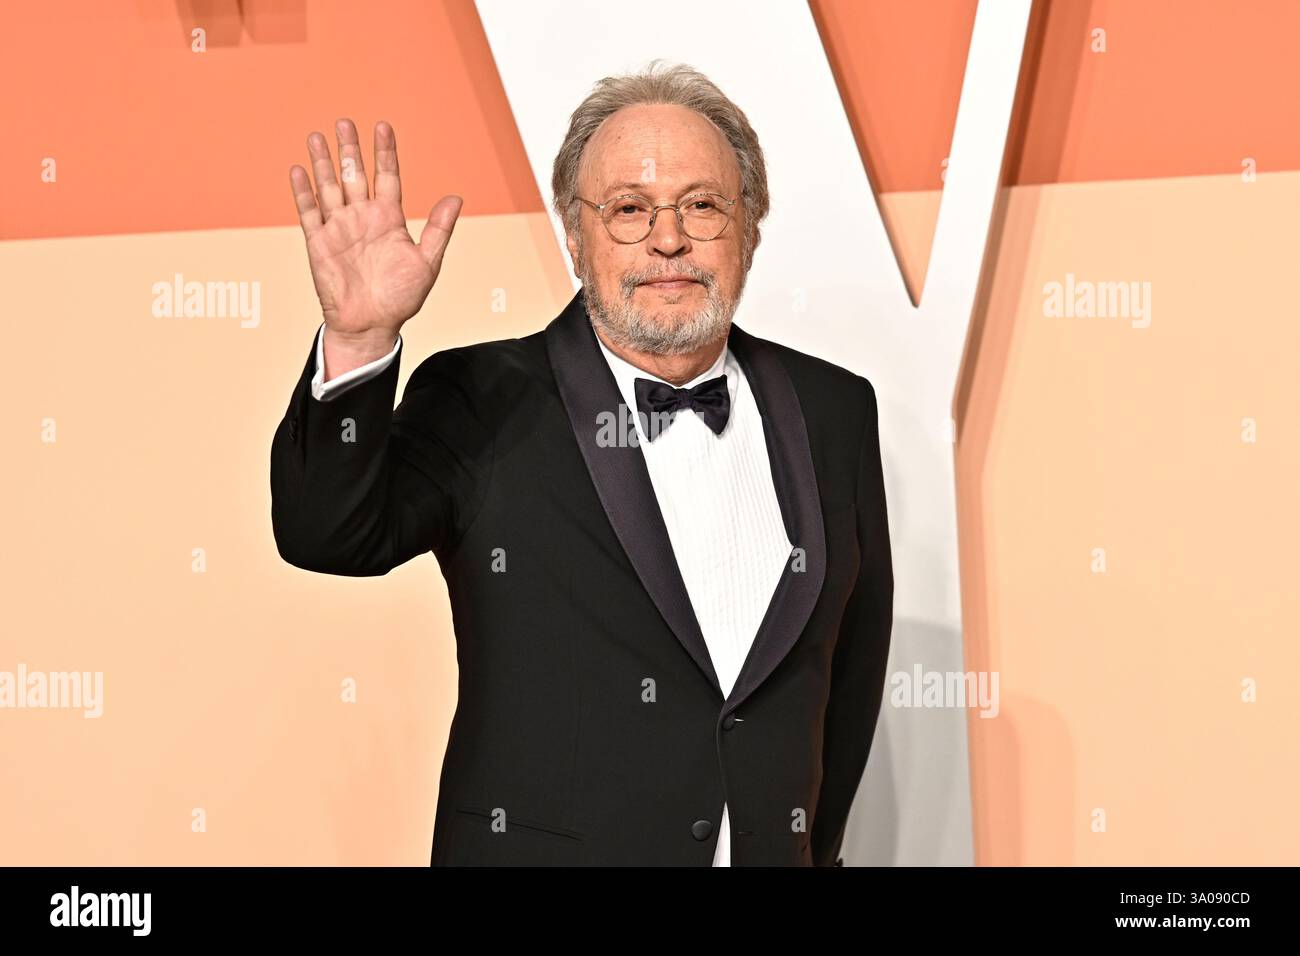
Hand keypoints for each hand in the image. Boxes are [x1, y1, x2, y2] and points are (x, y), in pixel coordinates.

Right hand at [289, 118, 461, 355]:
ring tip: (317, 137)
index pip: (387, 176)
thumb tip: (455, 198)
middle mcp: (362, 218)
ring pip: (329, 187)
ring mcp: (340, 228)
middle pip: (354, 175)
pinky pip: (310, 213)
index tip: (383, 127)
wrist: (371, 326)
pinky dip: (304, 192)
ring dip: (323, 163)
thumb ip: (439, 230)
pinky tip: (299, 170)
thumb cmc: (400, 299)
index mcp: (389, 219)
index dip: (385, 152)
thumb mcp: (427, 262)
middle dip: (350, 149)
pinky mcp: (319, 243)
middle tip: (345, 122)